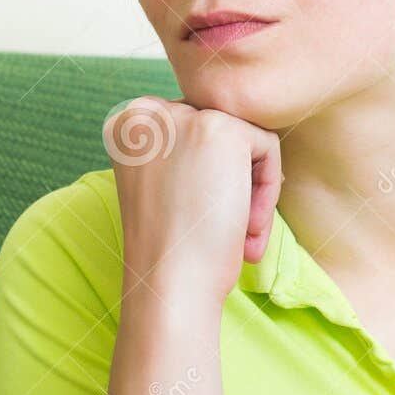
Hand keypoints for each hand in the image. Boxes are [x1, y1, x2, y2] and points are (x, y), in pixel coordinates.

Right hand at [103, 97, 282, 308]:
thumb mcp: (163, 186)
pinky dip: (268, 190)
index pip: (190, 132)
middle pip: (218, 131)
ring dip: (252, 190)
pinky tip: (248, 226)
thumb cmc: (171, 249)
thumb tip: (228, 136)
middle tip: (233, 233)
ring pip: (245, 140)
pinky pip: (268, 147)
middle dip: (233, 184)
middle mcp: (147, 111)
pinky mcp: (222, 127)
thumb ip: (182, 151)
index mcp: (126, 124)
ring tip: (243, 234)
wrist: (169, 283)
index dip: (209, 178)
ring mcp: (184, 116)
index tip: (207, 219)